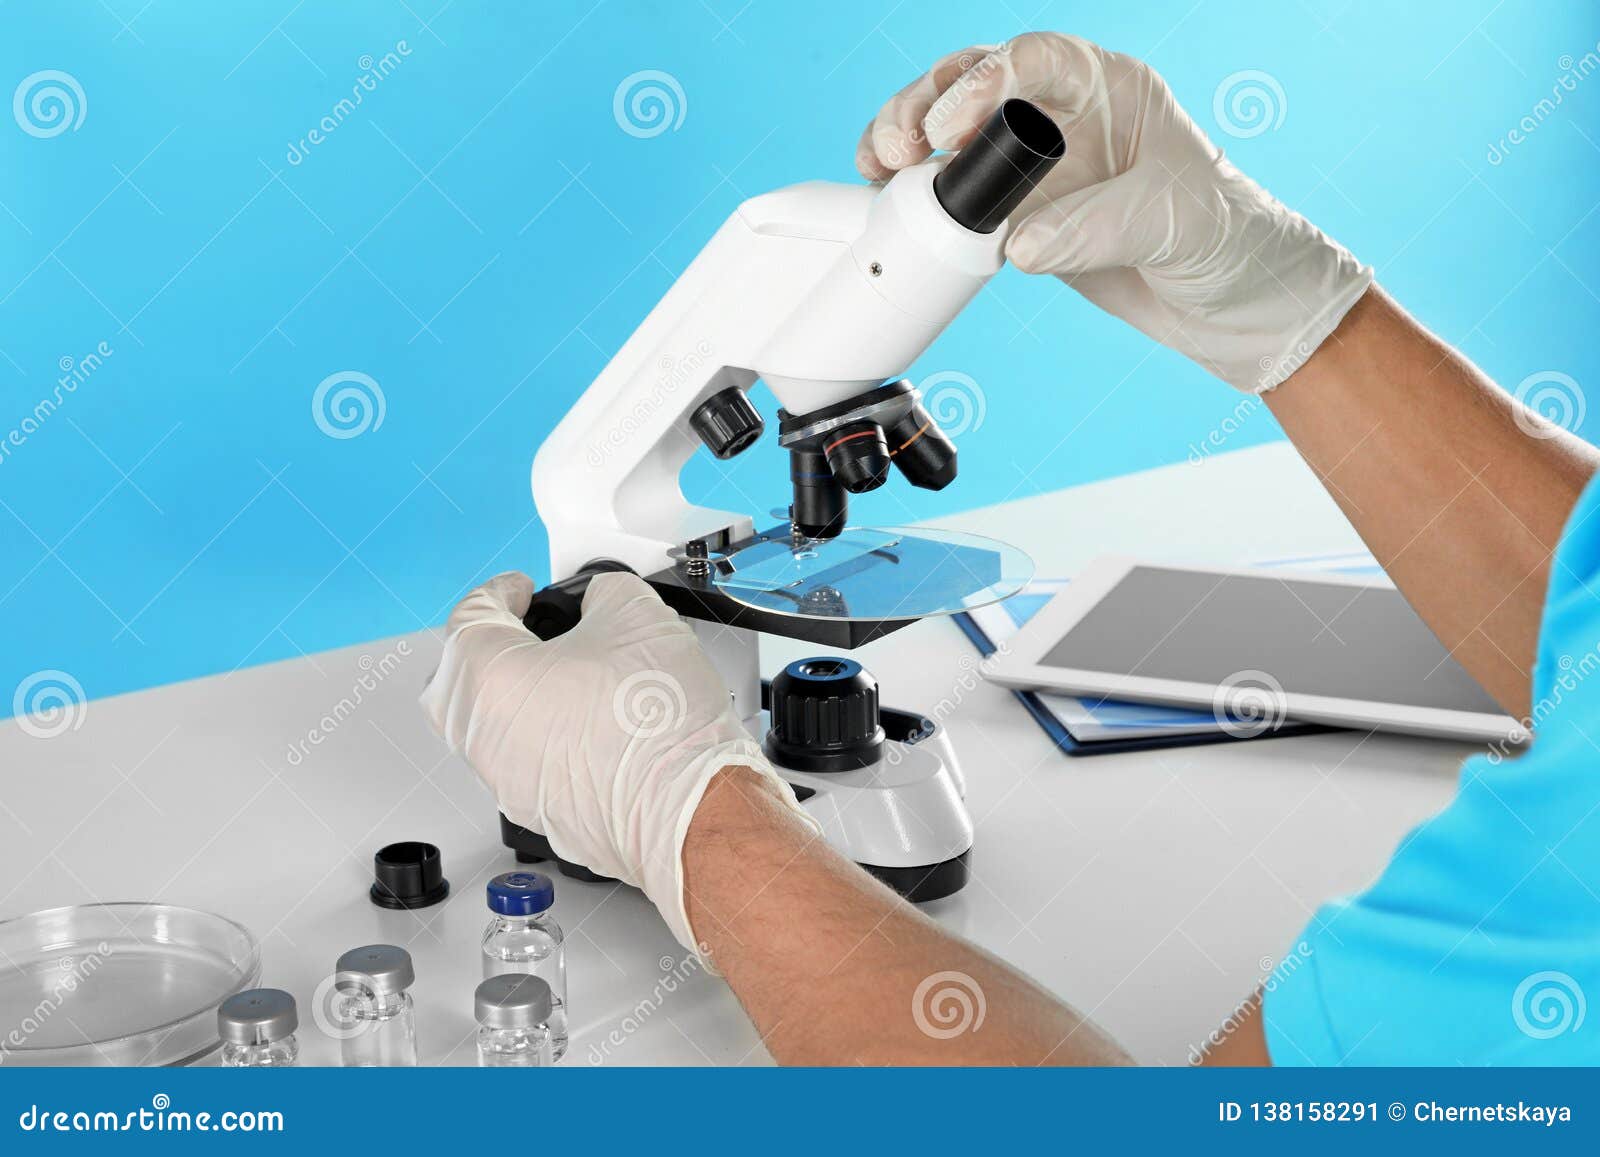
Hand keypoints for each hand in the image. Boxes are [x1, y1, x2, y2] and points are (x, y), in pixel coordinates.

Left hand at [420, 571, 818, 955]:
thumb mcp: (638, 613)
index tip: (521, 589)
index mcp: (488, 675)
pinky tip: (584, 723)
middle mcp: (482, 733)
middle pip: (457, 676)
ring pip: (485, 724)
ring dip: (512, 694)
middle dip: (487, 646)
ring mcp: (504, 779)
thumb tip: (601, 602)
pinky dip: (539, 736)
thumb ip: (603, 592)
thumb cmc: (658, 727)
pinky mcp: (536, 810)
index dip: (501, 590)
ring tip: (562, 676)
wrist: (687, 808)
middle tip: (527, 631)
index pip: (471, 613)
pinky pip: (519, 761)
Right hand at [857, 32, 1371, 391]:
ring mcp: (1036, 169)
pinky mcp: (1020, 219)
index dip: (982, 84)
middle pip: (973, 85)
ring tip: (880, 169)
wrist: (1238, 305)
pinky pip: (956, 199)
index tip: (949, 130)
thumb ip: (1096, 227)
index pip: (1031, 61)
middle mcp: (1063, 117)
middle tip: (899, 147)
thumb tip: (1017, 245)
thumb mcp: (1173, 222)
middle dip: (924, 105)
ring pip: (952, 137)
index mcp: (1109, 88)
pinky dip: (918, 199)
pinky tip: (888, 204)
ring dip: (906, 144)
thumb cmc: (1230, 239)